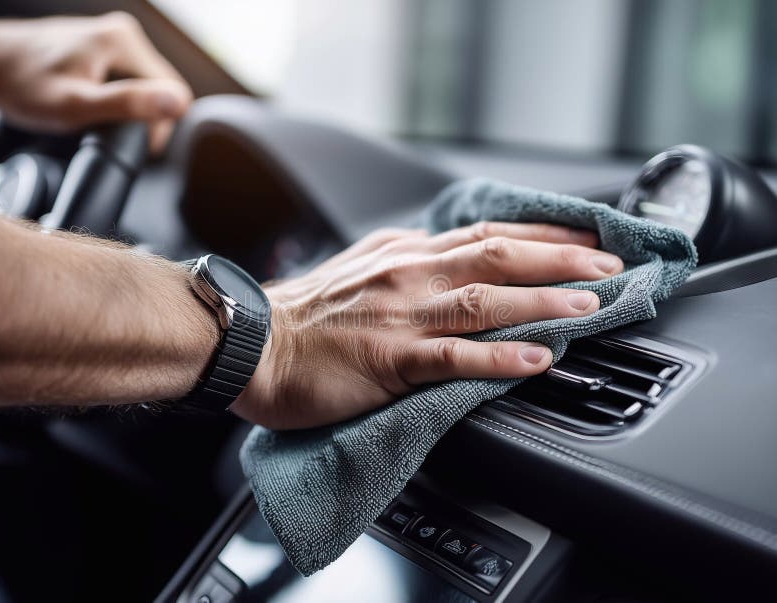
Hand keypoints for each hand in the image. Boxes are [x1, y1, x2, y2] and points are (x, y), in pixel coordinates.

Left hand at [0, 12, 192, 151]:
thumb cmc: (22, 84)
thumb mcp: (77, 105)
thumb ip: (129, 103)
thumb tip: (177, 103)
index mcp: (124, 41)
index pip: (175, 92)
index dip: (159, 125)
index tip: (130, 141)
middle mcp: (123, 32)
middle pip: (162, 88)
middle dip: (142, 116)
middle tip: (107, 131)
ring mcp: (113, 37)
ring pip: (146, 86)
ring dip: (129, 109)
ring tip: (96, 117)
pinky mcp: (104, 46)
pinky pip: (129, 79)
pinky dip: (117, 98)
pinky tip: (93, 103)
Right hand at [232, 222, 623, 428]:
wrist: (253, 342)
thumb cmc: (305, 313)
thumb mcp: (362, 267)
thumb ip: (408, 262)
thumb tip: (451, 262)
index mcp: (404, 253)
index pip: (485, 233)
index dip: (541, 234)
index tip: (584, 236)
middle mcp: (409, 274)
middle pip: (497, 256)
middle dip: (561, 259)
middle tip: (611, 264)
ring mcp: (402, 316)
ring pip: (486, 301)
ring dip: (545, 301)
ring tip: (593, 305)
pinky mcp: (390, 359)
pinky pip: (454, 356)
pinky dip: (500, 355)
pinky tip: (537, 359)